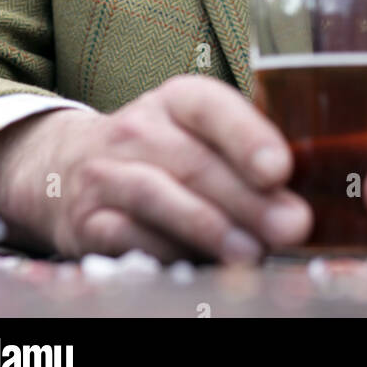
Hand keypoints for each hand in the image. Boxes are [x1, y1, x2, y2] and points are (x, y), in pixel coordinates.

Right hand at [0, 77, 313, 263]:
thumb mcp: (197, 133)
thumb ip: (246, 156)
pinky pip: (126, 237)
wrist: (64, 166)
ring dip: (209, 227)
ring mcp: (107, 174)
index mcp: (177, 99)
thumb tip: (302, 199)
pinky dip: (165, 252)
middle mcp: (138, 128)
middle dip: (247, 198)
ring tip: (252, 252)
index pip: (211, 106)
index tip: (281, 168)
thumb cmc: (160, 151)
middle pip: (194, 162)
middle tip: (291, 226)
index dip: (246, 135)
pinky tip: (199, 267)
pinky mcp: (86, 221)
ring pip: (159, 196)